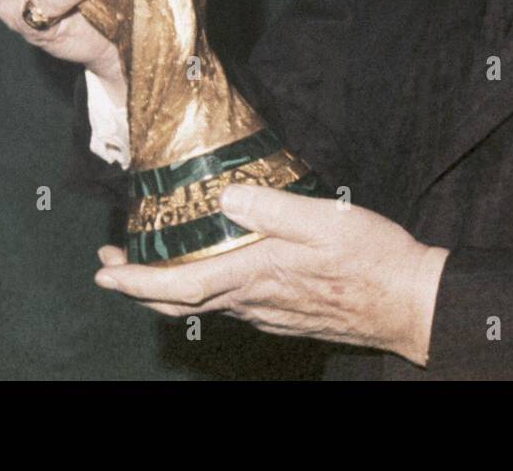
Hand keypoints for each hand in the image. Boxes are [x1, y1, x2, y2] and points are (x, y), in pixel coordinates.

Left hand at [93, 185, 450, 366]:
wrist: (407, 302)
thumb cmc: (370, 259)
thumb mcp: (324, 219)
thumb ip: (273, 207)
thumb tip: (226, 197)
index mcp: (256, 274)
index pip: (178, 286)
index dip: (135, 281)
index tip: (104, 271)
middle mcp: (253, 301)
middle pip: (179, 303)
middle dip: (138, 286)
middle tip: (112, 266)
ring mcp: (267, 313)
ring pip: (203, 306)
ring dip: (169, 288)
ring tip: (156, 263)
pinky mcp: (283, 316)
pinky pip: (230, 307)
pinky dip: (205, 291)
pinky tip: (216, 271)